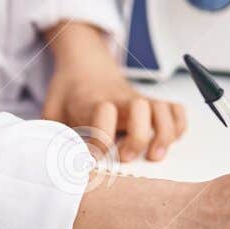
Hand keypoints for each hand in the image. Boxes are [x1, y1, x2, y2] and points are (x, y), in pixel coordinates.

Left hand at [42, 21, 185, 161]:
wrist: (85, 65)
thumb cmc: (70, 93)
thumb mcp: (51, 110)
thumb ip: (50, 134)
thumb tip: (50, 163)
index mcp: (92, 101)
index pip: (101, 113)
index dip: (100, 138)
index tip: (93, 158)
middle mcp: (120, 99)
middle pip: (140, 109)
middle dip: (138, 137)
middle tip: (126, 157)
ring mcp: (139, 100)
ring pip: (163, 109)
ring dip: (164, 135)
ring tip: (155, 156)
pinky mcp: (153, 102)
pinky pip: (176, 109)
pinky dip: (179, 126)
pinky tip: (169, 140)